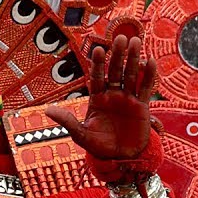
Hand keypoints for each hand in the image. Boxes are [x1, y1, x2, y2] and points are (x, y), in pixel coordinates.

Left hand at [45, 35, 159, 177]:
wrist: (120, 159)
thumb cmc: (99, 147)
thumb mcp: (81, 135)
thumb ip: (67, 121)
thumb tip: (47, 110)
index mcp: (97, 99)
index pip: (96, 77)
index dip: (97, 64)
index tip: (98, 49)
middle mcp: (112, 95)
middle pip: (115, 71)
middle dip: (117, 55)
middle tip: (120, 38)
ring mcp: (127, 99)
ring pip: (130, 75)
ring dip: (133, 59)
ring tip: (136, 41)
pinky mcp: (141, 106)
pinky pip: (145, 88)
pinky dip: (149, 75)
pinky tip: (150, 61)